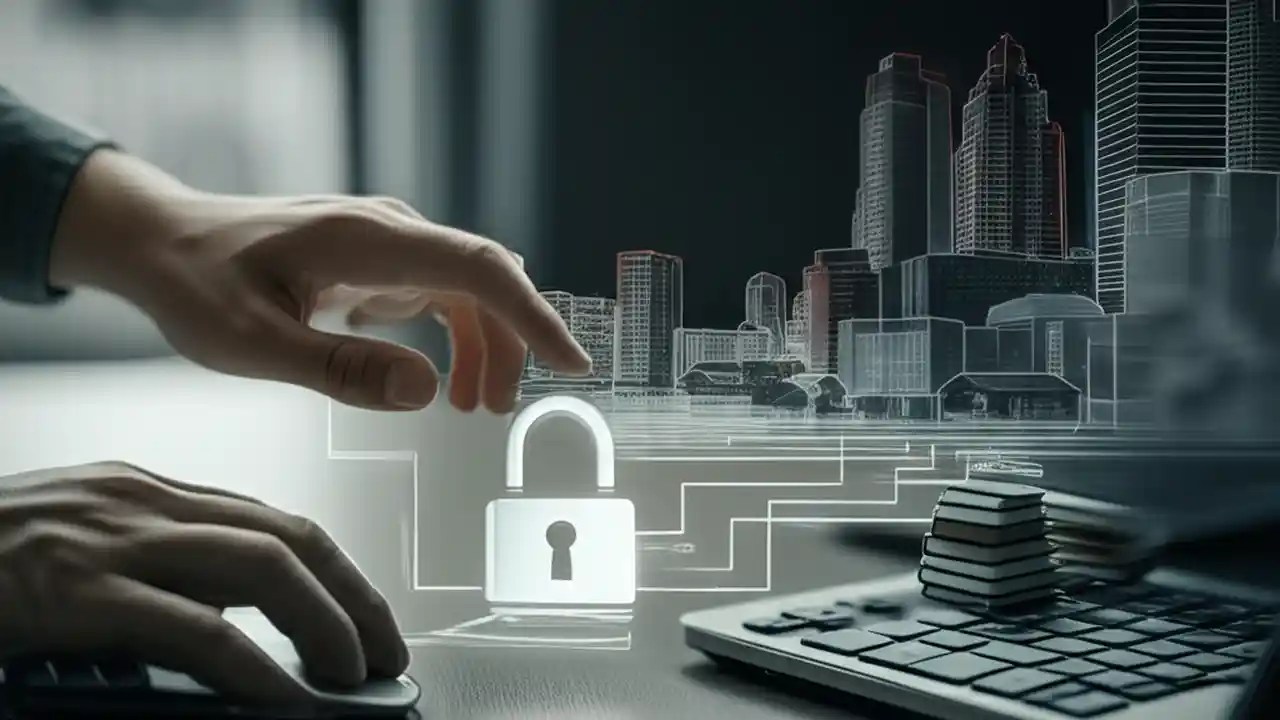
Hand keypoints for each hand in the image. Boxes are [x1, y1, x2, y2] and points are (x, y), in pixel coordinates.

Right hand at [0, 461, 408, 705]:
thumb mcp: (73, 559)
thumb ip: (148, 580)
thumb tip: (231, 635)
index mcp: (141, 494)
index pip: (271, 522)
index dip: (334, 572)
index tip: (368, 616)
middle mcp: (138, 503)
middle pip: (289, 537)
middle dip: (354, 597)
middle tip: (386, 655)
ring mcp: (108, 540)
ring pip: (263, 567)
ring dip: (329, 624)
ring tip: (358, 677)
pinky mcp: (74, 591)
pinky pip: (198, 630)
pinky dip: (260, 669)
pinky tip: (291, 702)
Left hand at [49, 150, 590, 412]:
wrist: (160, 242)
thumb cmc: (196, 286)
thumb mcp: (252, 343)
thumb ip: (340, 369)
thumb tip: (426, 392)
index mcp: (365, 240)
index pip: (476, 269)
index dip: (532, 316)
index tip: (569, 362)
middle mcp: (386, 230)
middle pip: (482, 279)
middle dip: (509, 344)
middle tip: (499, 412)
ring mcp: (383, 241)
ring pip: (464, 289)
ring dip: (482, 345)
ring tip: (474, 407)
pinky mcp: (374, 257)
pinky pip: (436, 293)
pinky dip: (453, 336)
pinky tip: (437, 378)